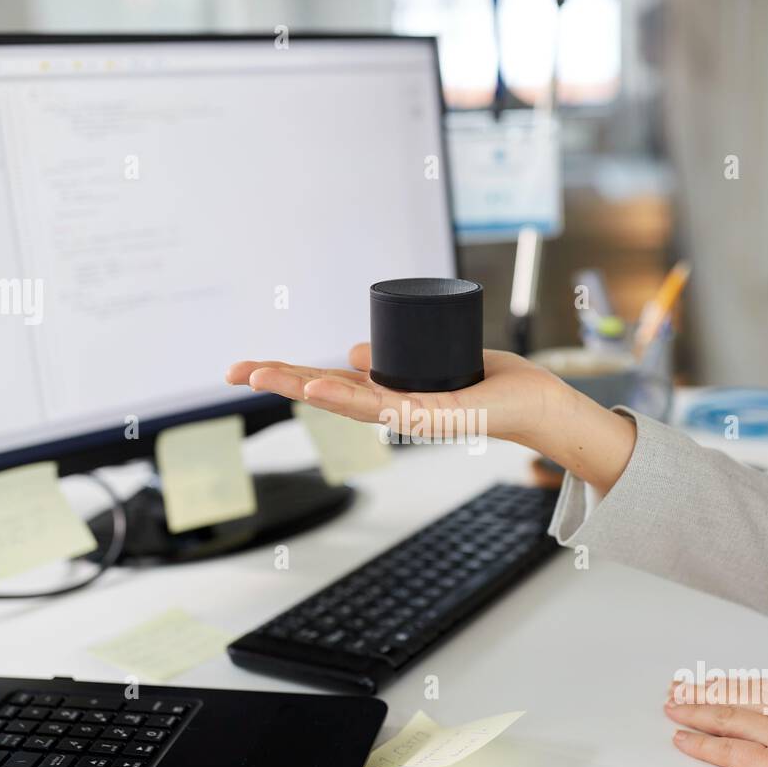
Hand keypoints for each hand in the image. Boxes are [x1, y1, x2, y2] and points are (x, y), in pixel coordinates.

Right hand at [226, 343, 638, 492]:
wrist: (535, 404)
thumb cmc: (486, 384)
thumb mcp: (427, 361)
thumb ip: (392, 358)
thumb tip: (356, 350)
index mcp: (385, 393)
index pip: (323, 381)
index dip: (284, 372)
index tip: (243, 366)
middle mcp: (390, 408)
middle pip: (323, 392)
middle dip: (277, 381)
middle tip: (232, 371)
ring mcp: (409, 415)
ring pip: (346, 401)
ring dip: (302, 387)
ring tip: (263, 376)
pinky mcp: (436, 416)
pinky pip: (387, 406)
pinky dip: (351, 397)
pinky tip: (322, 384)